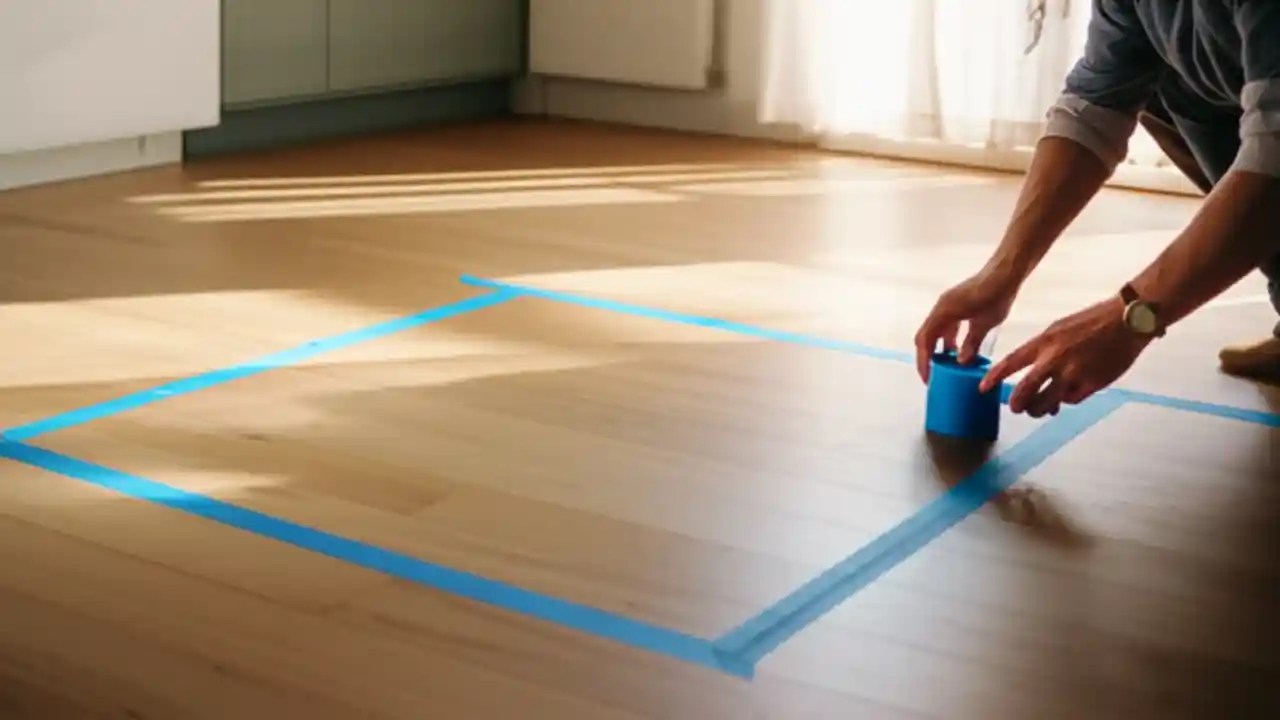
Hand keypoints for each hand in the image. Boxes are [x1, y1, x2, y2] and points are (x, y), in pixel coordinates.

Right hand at [915, 269, 1018, 381]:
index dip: (924, 361)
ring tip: (945, 367)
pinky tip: (957, 351)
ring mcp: (946, 306)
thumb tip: (960, 362)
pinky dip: (947, 340)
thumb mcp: (984, 324)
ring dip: (938, 349)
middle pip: (925, 337)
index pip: (924, 341)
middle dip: (927, 357)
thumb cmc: (996, 297)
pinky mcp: (955, 305)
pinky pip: (945, 326)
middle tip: (933, 376)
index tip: (928, 379)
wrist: (1004, 274)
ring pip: (935, 332)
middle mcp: (940, 309)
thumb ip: (971, 343)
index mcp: (943, 313)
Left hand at [979, 296, 1151, 416]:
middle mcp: (1055, 359)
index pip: (1011, 363)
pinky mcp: (1092, 384)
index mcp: (1044, 342)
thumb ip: (1045, 352)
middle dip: (1016, 404)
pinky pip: (1071, 400)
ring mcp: (1073, 373)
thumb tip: (1035, 376)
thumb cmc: (1092, 322)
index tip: (983, 388)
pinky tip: (1070, 394)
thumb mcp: (1059, 329)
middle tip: (1015, 409)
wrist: (1127, 319)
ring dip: (1040, 409)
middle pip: (1024, 391)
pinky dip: (1067, 400)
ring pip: (1046, 403)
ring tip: (1040, 409)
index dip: (994, 377)